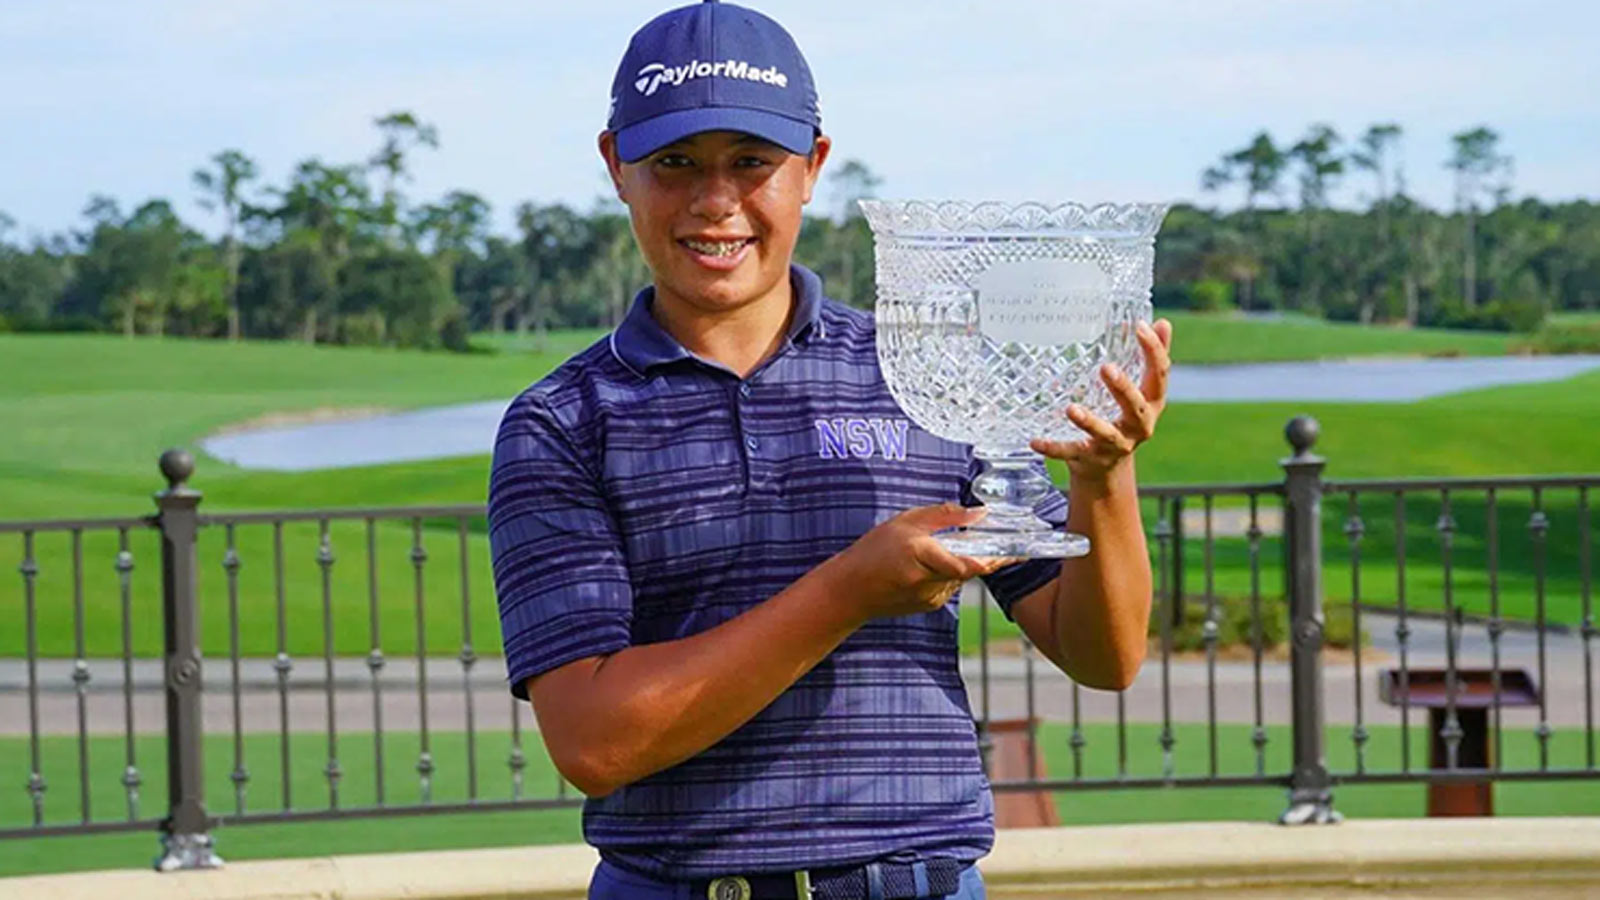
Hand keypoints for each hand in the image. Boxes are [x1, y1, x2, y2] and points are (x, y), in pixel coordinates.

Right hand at [829, 503, 1016, 619]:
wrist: (850, 591)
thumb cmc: (873, 552)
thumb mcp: (905, 522)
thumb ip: (944, 515)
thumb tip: (980, 513)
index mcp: (920, 554)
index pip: (966, 563)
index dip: (994, 559)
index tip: (1017, 552)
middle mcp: (928, 580)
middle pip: (970, 567)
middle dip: (985, 554)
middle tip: (1002, 542)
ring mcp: (930, 597)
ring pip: (962, 575)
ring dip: (964, 561)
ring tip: (944, 548)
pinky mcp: (930, 605)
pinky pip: (951, 584)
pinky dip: (950, 571)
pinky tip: (931, 563)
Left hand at [1030, 319, 1172, 482]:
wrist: (1107, 469)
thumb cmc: (1124, 418)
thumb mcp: (1141, 391)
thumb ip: (1150, 359)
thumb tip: (1162, 322)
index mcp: (1152, 404)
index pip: (1160, 375)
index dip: (1154, 351)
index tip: (1140, 327)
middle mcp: (1138, 426)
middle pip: (1136, 407)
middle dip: (1123, 388)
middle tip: (1107, 368)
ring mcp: (1114, 445)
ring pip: (1105, 433)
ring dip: (1089, 422)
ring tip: (1071, 408)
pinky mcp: (1090, 458)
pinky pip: (1070, 452)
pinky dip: (1053, 447)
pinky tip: (1035, 441)